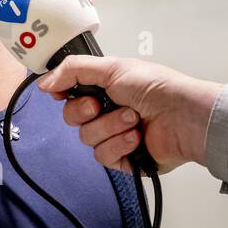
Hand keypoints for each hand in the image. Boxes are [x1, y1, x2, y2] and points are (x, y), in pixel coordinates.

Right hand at [38, 55, 223, 175]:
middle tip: (104, 105)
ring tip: (134, 119)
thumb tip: (44, 82)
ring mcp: (116, 136)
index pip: (70, 93)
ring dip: (110, 126)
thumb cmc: (156, 87)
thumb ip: (75, 70)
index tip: (62, 93)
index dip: (63, 94)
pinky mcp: (124, 159)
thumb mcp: (113, 68)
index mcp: (106, 88)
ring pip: (87, 138)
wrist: (183, 116)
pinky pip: (104, 156)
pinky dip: (120, 145)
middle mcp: (108, 111)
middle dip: (87, 111)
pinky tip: (137, 137)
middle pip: (73, 117)